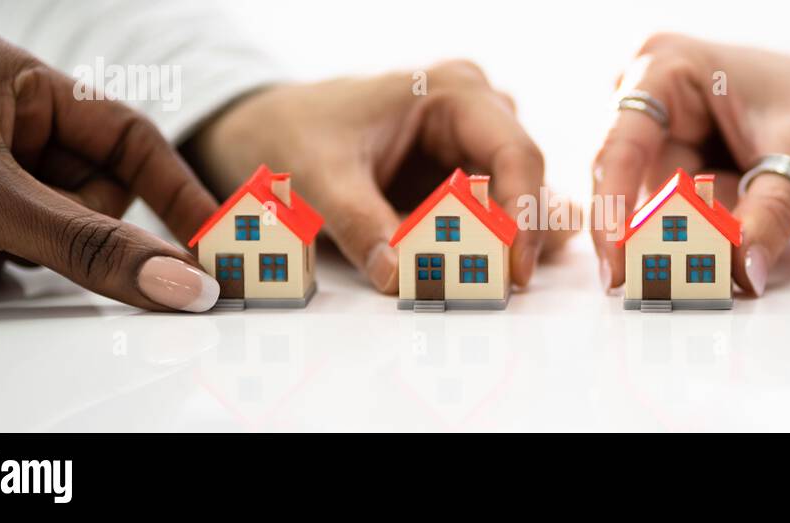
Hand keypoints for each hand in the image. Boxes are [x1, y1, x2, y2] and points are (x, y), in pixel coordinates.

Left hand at [0, 31, 220, 311]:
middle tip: (30, 236)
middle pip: (97, 186)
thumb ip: (87, 244)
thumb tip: (177, 279)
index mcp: (12, 77)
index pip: (126, 134)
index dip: (174, 190)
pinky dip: (1, 257)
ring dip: (33, 245)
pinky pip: (22, 240)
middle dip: (76, 222)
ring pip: (62, 220)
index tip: (212, 241)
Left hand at [183, 60, 556, 293]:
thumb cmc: (293, 133)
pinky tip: (475, 272)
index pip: (515, 153)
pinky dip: (484, 249)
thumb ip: (360, 223)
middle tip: (499, 286)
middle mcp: (475, 114)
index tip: (514, 267)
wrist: (265, 130)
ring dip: (504, 245)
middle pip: (523, 182)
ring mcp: (471, 147)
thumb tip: (400, 277)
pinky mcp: (460, 181)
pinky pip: (489, 219)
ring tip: (488, 281)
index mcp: (451, 92)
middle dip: (516, 236)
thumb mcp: (319, 175)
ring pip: (514, 203)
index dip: (524, 213)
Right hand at [591, 33, 789, 295]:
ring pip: (661, 210)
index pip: (621, 146)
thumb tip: (740, 271)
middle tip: (693, 275)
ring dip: (700, 237)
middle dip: (668, 233)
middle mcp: (655, 96)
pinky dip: (712, 236)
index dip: (612, 209)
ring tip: (754, 232)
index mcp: (668, 67)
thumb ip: (766, 215)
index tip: (618, 266)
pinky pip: (683, 219)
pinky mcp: (687, 167)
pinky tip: (747, 229)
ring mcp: (669, 133)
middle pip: (636, 184)